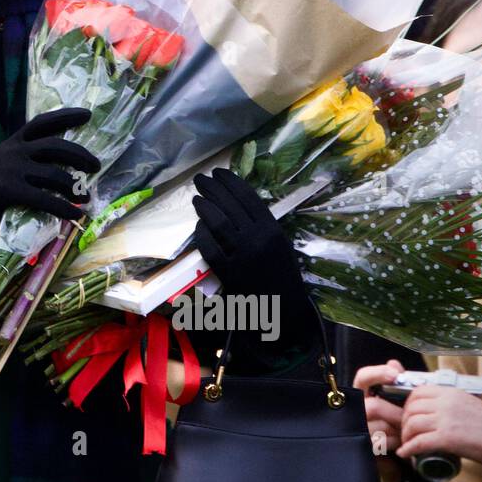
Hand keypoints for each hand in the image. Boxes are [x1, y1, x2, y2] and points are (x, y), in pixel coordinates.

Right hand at [0, 107, 98, 262]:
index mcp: (11, 143)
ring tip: (86, 198)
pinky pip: (44, 199)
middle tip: (96, 166)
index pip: (42, 122)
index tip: (87, 114)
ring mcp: (11, 169)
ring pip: (55, 175)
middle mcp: (13, 151)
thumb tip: (50, 175)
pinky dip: (63, 208)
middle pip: (57, 146)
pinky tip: (75, 216)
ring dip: (75, 188)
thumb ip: (19, 165)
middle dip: (81, 155)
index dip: (66, 116)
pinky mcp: (8, 190)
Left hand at [191, 167, 318, 355]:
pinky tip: (198, 226)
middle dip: (212, 189)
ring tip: (197, 199)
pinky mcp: (228, 272)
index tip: (219, 172)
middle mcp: (257, 238)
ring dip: (204, 207)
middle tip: (201, 179)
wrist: (284, 308)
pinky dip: (202, 235)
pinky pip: (209, 248)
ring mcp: (242, 255)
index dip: (231, 182)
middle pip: (229, 206)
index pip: (248, 197)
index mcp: (272, 229)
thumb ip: (262, 224)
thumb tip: (237, 202)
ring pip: (217, 223)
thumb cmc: (282, 274)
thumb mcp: (279, 243)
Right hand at [355, 359, 405, 455]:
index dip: (377, 373)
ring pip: (380, 426)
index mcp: (363, 394)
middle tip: (410, 417)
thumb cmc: (395, 422)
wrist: (394, 453)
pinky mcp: (364, 446)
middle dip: (396, 412)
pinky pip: (382, 442)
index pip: (363, 378)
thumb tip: (393, 363)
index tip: (395, 375)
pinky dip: (396, 441)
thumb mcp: (396, 401)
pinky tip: (402, 441)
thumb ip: (395, 383)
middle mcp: (356, 410)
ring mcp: (358, 429)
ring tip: (408, 430)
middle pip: (372, 406)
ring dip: (398, 428)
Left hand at [397, 385, 481, 467]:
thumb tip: (436, 412)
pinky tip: (405, 453)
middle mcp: (445, 403)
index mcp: (451, 393)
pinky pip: (420, 442)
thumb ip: (451, 404)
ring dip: (406, 436)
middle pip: (411, 408)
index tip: (408, 415)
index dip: (408, 405)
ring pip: (412, 424)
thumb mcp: (469, 404)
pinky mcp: (448, 438)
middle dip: (404, 421)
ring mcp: (445, 420)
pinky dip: (409, 448)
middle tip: (407, 432)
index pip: (418, 392)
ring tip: (408, 444)